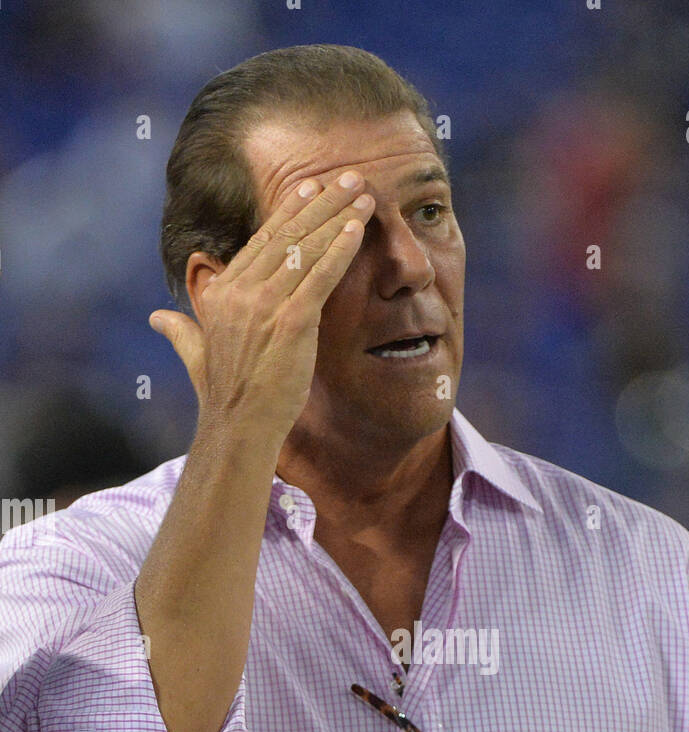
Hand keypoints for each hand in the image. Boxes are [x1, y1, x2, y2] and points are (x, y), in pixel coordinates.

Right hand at [148, 171, 375, 442]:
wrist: (238, 428)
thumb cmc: (224, 396)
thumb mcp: (196, 354)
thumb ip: (180, 330)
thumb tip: (158, 317)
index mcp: (221, 292)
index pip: (261, 242)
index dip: (289, 211)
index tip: (310, 187)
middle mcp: (239, 291)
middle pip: (286, 235)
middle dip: (320, 201)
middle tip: (347, 176)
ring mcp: (264, 305)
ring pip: (306, 249)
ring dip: (337, 215)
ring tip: (362, 191)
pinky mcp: (290, 323)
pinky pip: (319, 276)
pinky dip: (339, 249)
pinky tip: (357, 228)